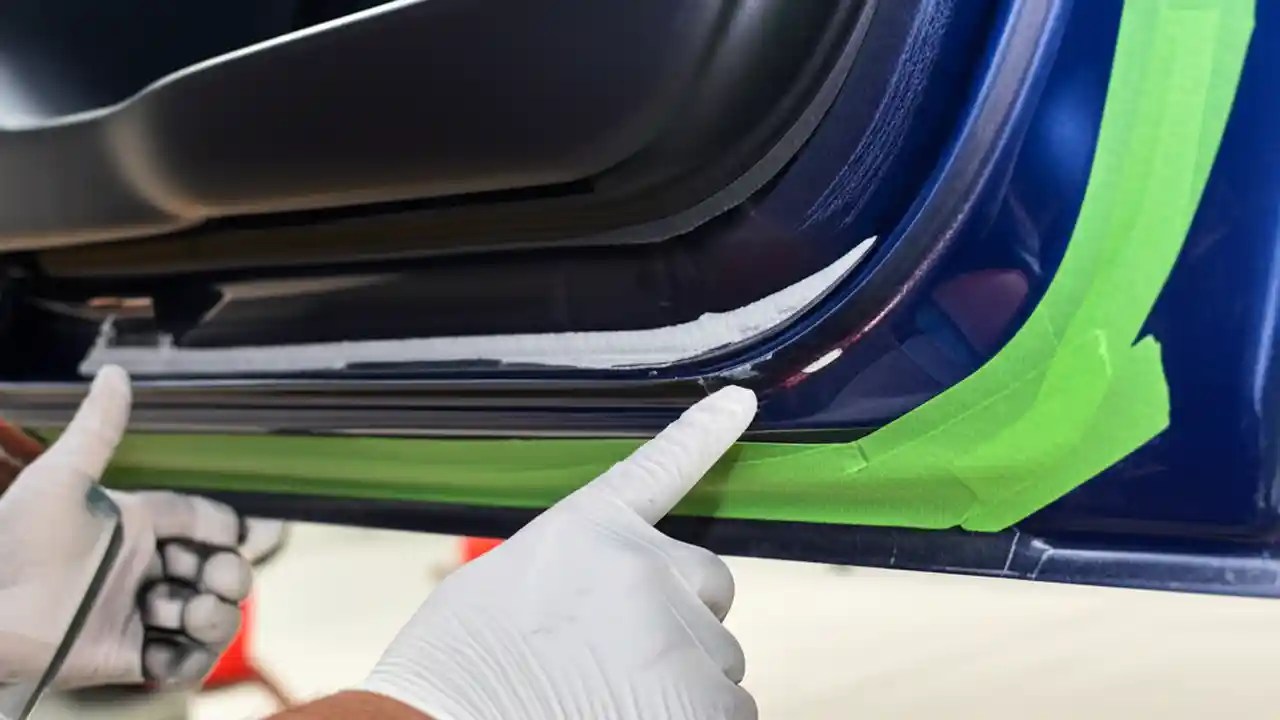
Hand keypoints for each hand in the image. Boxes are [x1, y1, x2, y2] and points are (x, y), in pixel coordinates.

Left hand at [0, 366, 264, 687]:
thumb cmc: (16, 537)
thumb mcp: (61, 478)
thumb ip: (98, 429)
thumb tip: (116, 372)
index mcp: (136, 525)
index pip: (201, 521)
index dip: (225, 528)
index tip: (237, 536)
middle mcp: (141, 568)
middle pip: (215, 571)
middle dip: (229, 577)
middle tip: (219, 582)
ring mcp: (136, 614)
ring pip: (206, 617)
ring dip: (214, 618)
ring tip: (190, 613)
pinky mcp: (126, 658)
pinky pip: (179, 665)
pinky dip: (189, 661)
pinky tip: (175, 649)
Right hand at [362, 386, 758, 719]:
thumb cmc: (458, 671)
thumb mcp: (502, 585)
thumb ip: (577, 574)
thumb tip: (607, 604)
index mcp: (590, 527)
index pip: (662, 465)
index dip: (705, 433)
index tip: (739, 403)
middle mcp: (645, 567)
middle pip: (709, 585)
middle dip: (684, 617)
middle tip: (623, 658)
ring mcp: (678, 632)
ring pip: (719, 656)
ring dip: (686, 679)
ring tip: (612, 699)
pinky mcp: (700, 700)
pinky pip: (731, 712)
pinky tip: (635, 719)